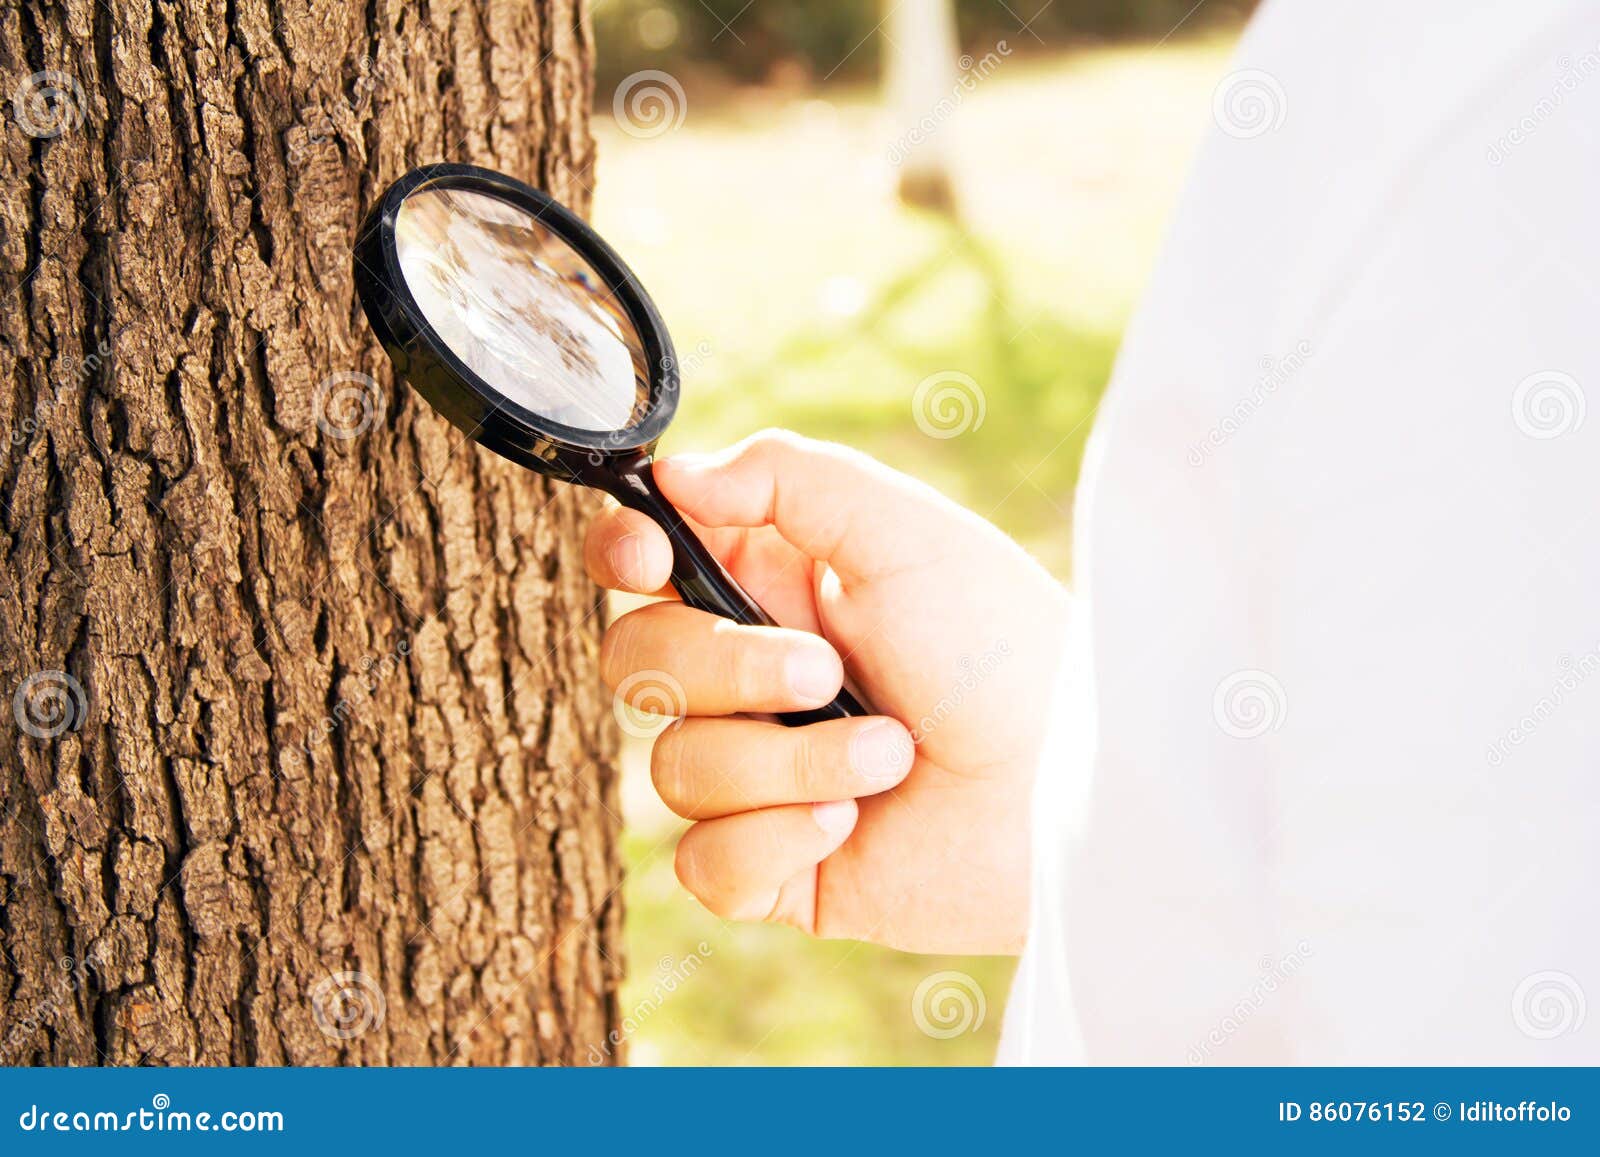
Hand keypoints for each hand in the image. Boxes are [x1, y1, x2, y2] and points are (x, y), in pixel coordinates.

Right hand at [587, 430, 1068, 953]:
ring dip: (785, 762)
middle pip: (638, 662)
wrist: (1071, 788)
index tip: (651, 562)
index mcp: (774, 589)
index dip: (624, 557)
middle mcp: (753, 682)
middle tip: (827, 673)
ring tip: (890, 758)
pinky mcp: (776, 869)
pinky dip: (773, 842)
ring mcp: (760, 778)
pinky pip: (703, 863)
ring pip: (674, 769)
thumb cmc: (1005, 648)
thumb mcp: (906, 533)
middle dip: (726, 669)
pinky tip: (849, 828)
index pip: (646, 565)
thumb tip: (674, 473)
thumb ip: (787, 478)